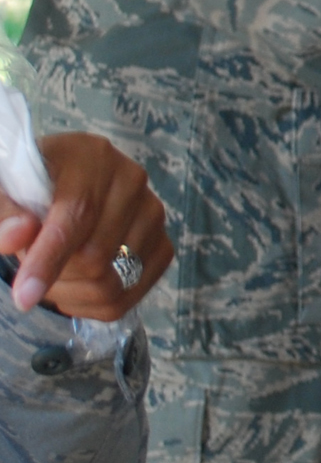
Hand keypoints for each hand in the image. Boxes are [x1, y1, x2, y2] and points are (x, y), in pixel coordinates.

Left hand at [0, 134, 172, 318]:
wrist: (61, 185)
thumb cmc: (30, 188)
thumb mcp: (6, 190)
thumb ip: (4, 211)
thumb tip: (14, 237)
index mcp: (91, 157)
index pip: (78, 214)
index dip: (49, 258)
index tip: (24, 296)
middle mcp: (132, 181)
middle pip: (96, 255)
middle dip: (55, 277)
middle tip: (31, 270)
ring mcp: (152, 214)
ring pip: (113, 282)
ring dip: (71, 293)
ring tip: (53, 276)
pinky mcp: (162, 244)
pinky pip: (129, 295)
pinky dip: (94, 305)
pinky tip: (76, 287)